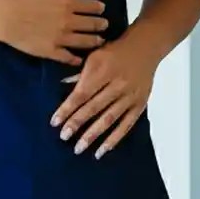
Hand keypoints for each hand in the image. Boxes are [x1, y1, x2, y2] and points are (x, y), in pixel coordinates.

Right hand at [0, 0, 108, 65]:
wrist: (1, 15)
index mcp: (67, 3)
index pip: (91, 6)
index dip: (98, 8)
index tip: (101, 9)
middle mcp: (69, 22)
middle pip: (92, 25)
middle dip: (101, 25)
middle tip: (104, 25)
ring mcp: (61, 38)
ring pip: (85, 42)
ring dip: (95, 41)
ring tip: (99, 41)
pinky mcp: (51, 51)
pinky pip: (68, 57)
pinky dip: (76, 59)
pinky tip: (80, 59)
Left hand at [50, 38, 158, 158]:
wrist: (145, 47)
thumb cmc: (113, 51)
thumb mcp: (93, 56)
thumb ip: (78, 73)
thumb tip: (60, 86)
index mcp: (102, 70)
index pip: (81, 94)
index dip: (67, 109)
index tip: (55, 122)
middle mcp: (117, 85)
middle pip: (94, 108)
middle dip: (77, 124)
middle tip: (63, 137)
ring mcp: (130, 96)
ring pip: (109, 119)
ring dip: (93, 135)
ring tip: (79, 148)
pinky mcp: (140, 104)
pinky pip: (126, 125)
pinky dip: (114, 139)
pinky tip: (102, 150)